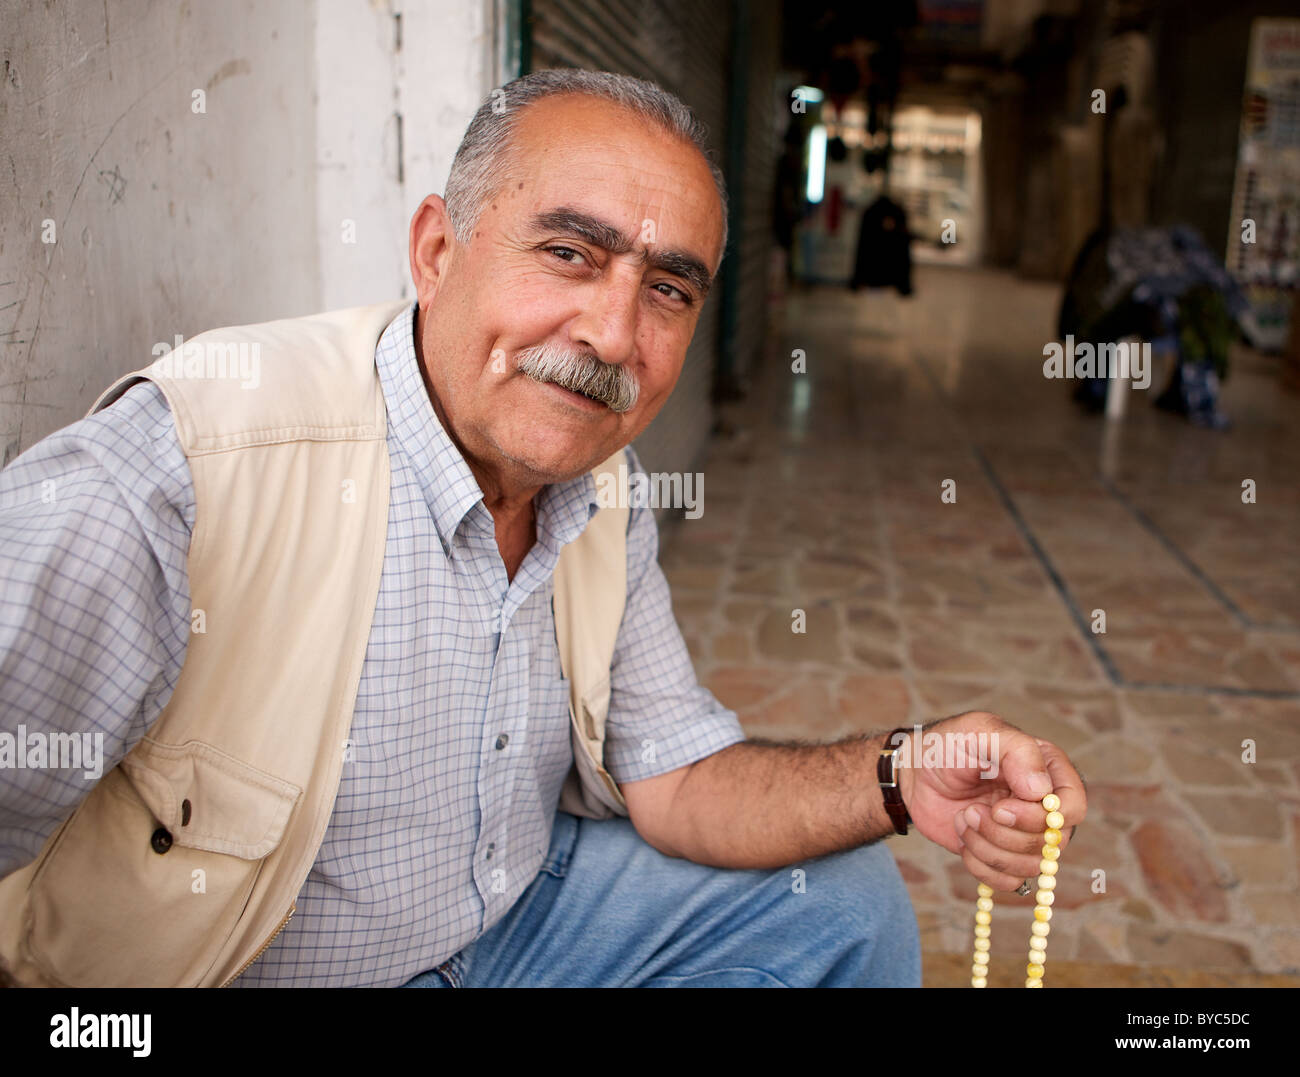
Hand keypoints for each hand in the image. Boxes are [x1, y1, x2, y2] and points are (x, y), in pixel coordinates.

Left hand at [894, 711, 1086, 890]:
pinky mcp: (1005, 856)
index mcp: (1049, 770)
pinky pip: (1010, 882)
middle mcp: (1045, 806)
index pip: (1073, 807)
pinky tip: (964, 837)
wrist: (915, 773)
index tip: (1001, 808)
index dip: (1042, 817)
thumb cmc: (948, 746)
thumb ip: (1017, 751)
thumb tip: (1042, 792)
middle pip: (1051, 843)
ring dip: (988, 847)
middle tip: (972, 810)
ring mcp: (1026, 833)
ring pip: (1031, 866)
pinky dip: (981, 865)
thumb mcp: (979, 731)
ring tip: (965, 817)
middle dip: (1004, 833)